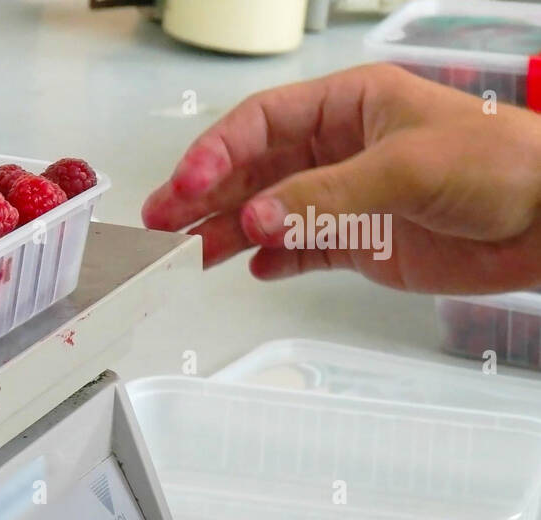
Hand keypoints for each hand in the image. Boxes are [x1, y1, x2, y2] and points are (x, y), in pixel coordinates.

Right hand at [141, 63, 540, 293]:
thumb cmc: (503, 166)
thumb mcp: (406, 167)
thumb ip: (325, 196)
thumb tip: (256, 219)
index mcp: (347, 106)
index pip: (260, 124)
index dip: (216, 152)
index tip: (187, 184)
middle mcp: (337, 148)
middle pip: (251, 169)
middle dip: (202, 194)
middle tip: (160, 223)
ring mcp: (343, 197)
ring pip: (265, 213)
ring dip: (224, 231)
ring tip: (184, 253)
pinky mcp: (357, 242)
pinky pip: (296, 249)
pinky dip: (269, 260)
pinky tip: (248, 268)